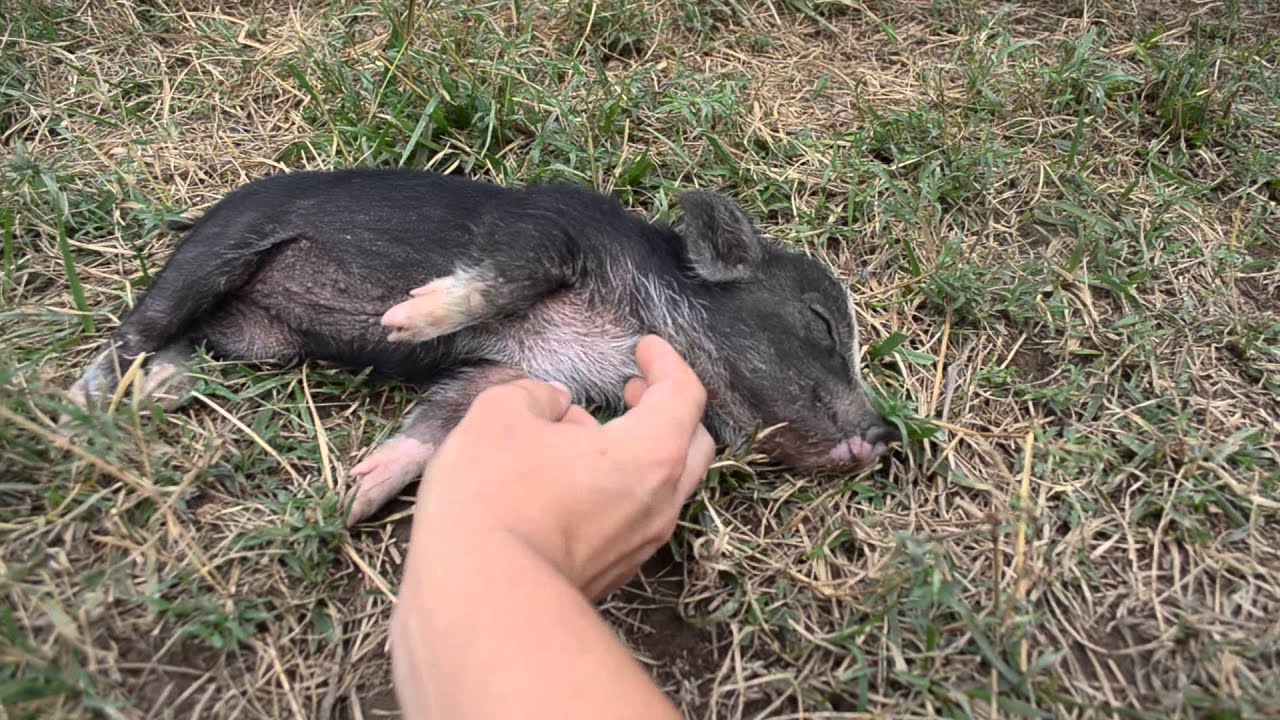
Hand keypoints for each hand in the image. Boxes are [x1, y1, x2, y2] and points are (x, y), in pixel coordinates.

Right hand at [404, 334, 715, 599]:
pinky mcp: (613, 574)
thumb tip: (554, 407)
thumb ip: (534, 396)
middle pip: (691, 444)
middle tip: (633, 388)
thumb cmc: (495, 496)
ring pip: (661, 486)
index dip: (667, 362)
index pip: (684, 394)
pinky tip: (567, 480)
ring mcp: (640, 546)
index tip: (643, 347)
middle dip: (667, 408)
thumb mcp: (500, 415)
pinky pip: (632, 517)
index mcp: (651, 454)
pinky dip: (616, 487)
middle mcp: (661, 503)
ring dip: (635, 450)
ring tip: (583, 431)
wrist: (481, 600)